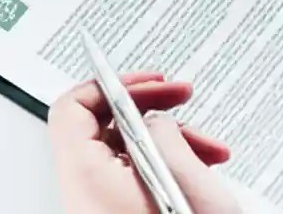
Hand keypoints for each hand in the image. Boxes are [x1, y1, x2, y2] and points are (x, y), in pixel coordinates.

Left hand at [49, 73, 239, 213]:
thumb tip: (154, 118)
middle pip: (103, 129)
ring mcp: (104, 208)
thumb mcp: (181, 174)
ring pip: (129, 153)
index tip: (148, 80)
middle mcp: (86, 192)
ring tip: (210, 149)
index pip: (72, 109)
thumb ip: (162, 132)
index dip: (110, 86)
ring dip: (172, 140)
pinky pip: (139, 178)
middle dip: (150, 110)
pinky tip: (205, 168)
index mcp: (85, 176)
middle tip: (181, 96)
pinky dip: (171, 164)